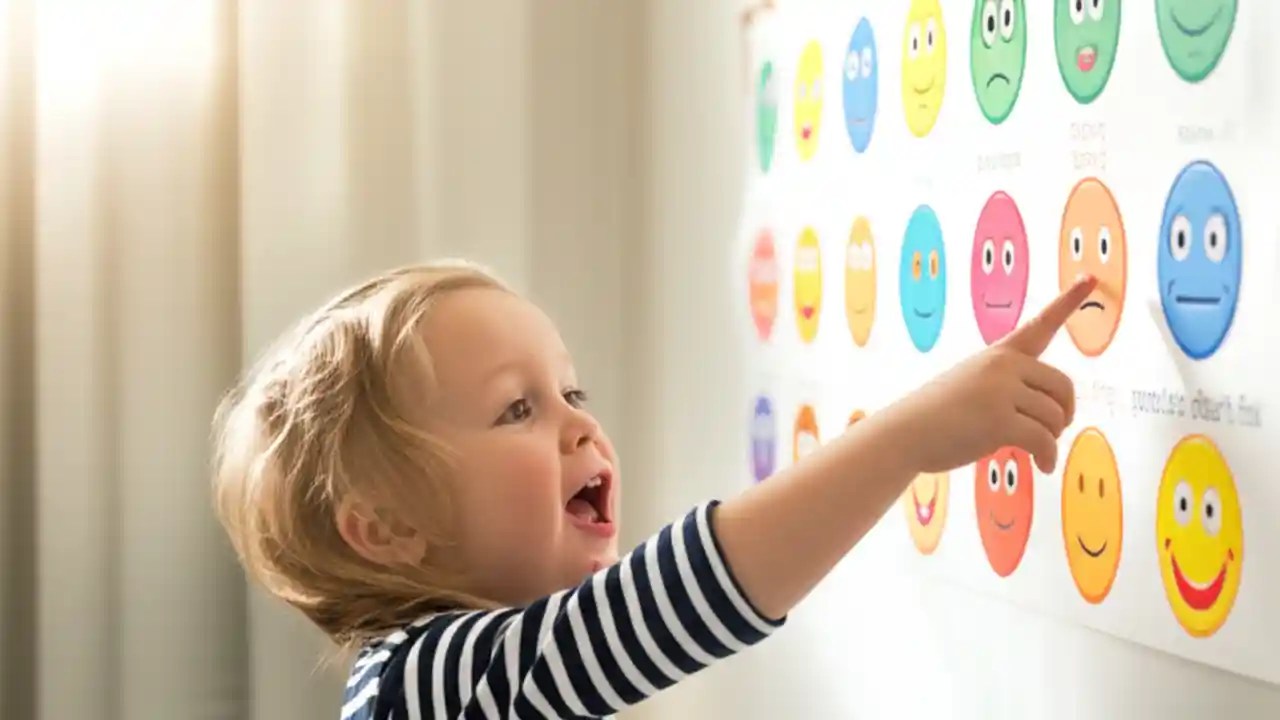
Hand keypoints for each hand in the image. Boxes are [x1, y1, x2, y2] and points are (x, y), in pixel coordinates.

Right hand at [887, 275, 1098, 474]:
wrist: (904, 433)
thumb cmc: (934, 416)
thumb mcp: (970, 385)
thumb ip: (1008, 389)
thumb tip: (1048, 421)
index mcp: (998, 354)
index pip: (1040, 323)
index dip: (1069, 299)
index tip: (1091, 277)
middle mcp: (1002, 366)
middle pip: (1063, 386)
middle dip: (1064, 412)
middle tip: (1052, 431)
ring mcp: (1001, 391)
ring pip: (1055, 417)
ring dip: (1050, 438)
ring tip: (1033, 450)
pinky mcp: (1000, 421)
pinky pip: (1044, 440)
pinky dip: (1047, 458)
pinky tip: (1041, 467)